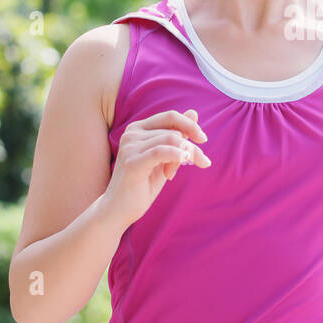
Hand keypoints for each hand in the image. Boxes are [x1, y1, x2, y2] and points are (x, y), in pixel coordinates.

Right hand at [103, 108, 210, 229]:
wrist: (119, 210)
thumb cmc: (142, 184)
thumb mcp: (164, 158)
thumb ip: (176, 136)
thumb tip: (194, 112)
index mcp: (138, 128)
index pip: (170, 116)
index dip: (190, 125)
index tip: (203, 140)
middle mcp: (132, 133)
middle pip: (174, 131)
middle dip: (190, 148)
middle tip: (197, 163)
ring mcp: (130, 146)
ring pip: (171, 140)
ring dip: (184, 156)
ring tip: (173, 173)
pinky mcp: (132, 162)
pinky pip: (161, 151)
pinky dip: (177, 155)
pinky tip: (184, 161)